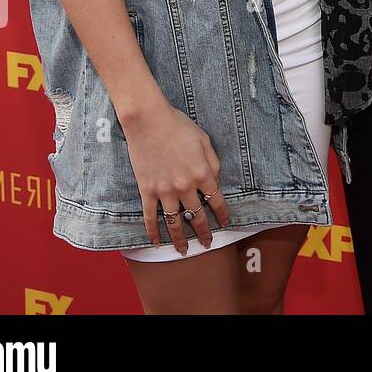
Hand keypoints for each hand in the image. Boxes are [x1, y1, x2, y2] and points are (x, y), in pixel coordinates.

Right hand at [121, 100, 229, 252]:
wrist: (149, 121)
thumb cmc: (179, 126)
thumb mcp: (204, 141)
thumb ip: (213, 163)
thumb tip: (215, 181)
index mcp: (202, 173)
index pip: (216, 200)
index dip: (221, 214)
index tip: (225, 223)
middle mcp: (185, 187)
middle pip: (197, 215)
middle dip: (204, 232)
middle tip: (207, 244)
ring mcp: (165, 191)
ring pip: (174, 222)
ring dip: (180, 239)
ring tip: (183, 251)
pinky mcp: (147, 191)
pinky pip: (150, 217)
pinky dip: (152, 231)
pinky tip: (156, 241)